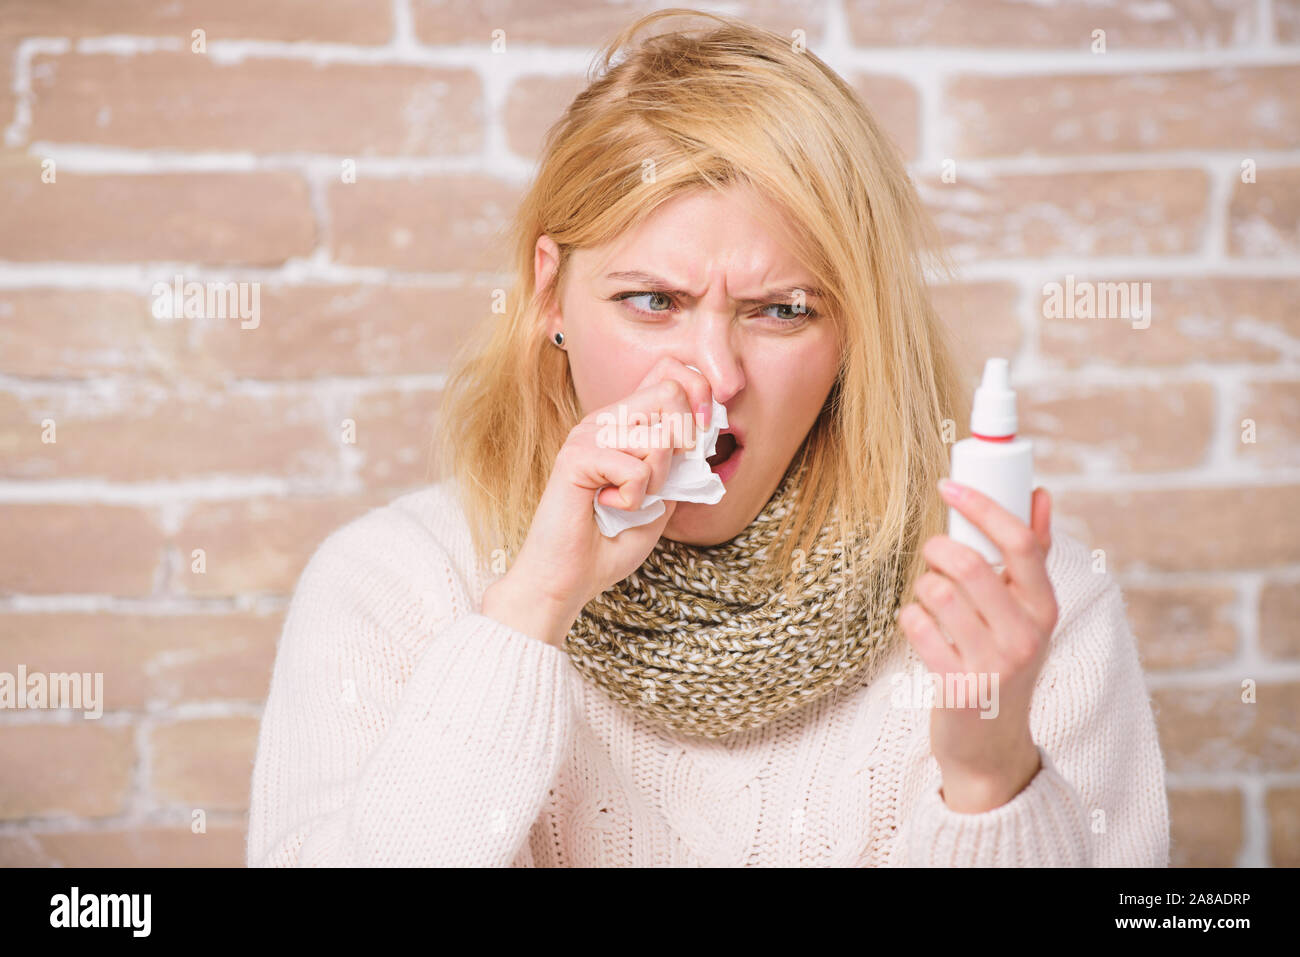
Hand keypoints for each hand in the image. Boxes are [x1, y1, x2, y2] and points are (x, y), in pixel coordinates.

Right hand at [482, 357, 713, 646]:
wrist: (567, 579)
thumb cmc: (609, 543)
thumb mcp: (661, 499)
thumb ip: (679, 463)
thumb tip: (702, 433)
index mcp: (622, 423)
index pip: (669, 377)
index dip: (697, 401)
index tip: (697, 444)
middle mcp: (604, 420)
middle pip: (669, 393)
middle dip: (681, 443)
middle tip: (656, 481)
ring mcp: (587, 434)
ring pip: (658, 436)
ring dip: (656, 480)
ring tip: (626, 500)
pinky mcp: (576, 457)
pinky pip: (635, 468)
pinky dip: (634, 499)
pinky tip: (607, 507)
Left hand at [896, 479, 1058, 812]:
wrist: (991, 745)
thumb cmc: (1005, 661)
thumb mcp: (1029, 614)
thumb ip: (1033, 556)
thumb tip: (1040, 493)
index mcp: (1046, 608)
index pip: (1021, 543)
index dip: (982, 506)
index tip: (948, 486)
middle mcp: (1026, 635)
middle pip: (969, 563)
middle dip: (938, 548)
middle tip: (933, 555)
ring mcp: (993, 663)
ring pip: (937, 592)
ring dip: (922, 585)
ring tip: (930, 598)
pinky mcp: (958, 686)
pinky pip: (917, 627)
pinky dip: (910, 618)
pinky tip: (920, 627)